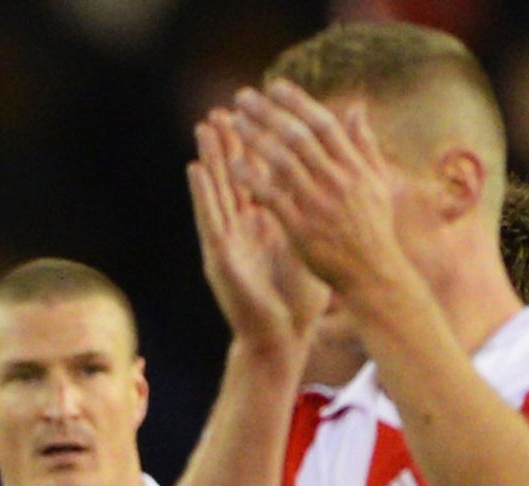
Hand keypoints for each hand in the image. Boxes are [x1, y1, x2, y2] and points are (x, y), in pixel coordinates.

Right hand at [189, 110, 327, 356]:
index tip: (256, 112)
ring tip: (203, 125)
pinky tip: (194, 170)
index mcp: (264, 223)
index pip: (257, 175)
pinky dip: (201, 192)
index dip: (255, 144)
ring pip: (216, 189)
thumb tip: (333, 185)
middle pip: (233, 176)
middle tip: (221, 107)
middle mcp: (241, 227)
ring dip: (209, 157)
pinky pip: (208, 217)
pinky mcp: (219, 255)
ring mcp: (227, 239)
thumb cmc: (296, 297)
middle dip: (228, 142)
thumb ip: (317, 211)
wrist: (282, 335)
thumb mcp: (310, 245)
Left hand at [221, 80, 413, 309]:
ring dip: (256, 139)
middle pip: (299, 137)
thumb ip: (364, 144)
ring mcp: (319, 204)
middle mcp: (338, 180)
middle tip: (242, 96)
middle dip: (268, 113)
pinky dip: (254, 180)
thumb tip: (357, 107)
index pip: (323, 124)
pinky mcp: (302, 228)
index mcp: (355, 166)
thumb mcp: (377, 182)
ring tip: (232, 123)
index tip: (274, 85)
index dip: (298, 102)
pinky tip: (233, 166)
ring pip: (283, 162)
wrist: (373, 273)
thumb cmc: (374, 227)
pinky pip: (273, 198)